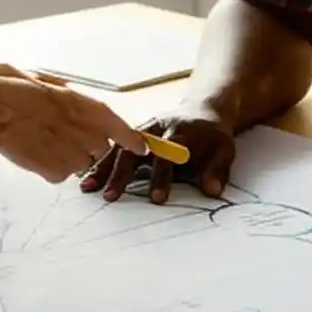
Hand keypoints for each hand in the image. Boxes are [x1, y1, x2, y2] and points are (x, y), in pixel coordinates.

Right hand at [0, 64, 145, 183]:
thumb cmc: (10, 88)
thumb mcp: (44, 79)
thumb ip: (63, 92)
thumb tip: (66, 93)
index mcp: (83, 105)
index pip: (120, 127)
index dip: (132, 139)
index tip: (141, 146)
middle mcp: (83, 130)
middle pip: (101, 149)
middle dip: (87, 145)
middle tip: (60, 136)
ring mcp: (70, 153)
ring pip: (80, 165)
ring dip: (66, 158)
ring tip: (41, 143)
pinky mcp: (53, 171)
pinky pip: (59, 176)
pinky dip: (49, 169)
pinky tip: (32, 153)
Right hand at [80, 108, 235, 203]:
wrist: (202, 113)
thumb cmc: (212, 138)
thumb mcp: (224, 151)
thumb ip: (217, 171)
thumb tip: (211, 191)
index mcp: (178, 133)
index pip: (168, 155)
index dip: (161, 176)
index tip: (157, 198)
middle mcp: (156, 130)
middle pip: (135, 150)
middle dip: (122, 174)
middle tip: (111, 196)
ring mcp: (141, 131)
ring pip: (118, 147)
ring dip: (102, 168)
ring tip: (87, 188)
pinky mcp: (132, 136)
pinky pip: (113, 148)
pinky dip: (100, 163)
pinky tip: (86, 178)